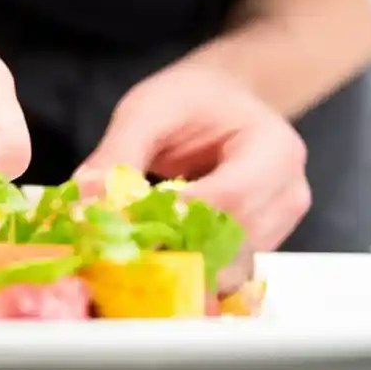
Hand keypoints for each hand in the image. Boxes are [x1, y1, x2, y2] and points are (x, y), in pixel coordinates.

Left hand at [75, 63, 310, 250]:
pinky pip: (223, 271)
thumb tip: (82, 200)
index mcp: (275, 149)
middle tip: (114, 249)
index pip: (227, 199)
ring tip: (129, 251)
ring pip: (226, 268)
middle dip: (170, 249)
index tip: (121, 227)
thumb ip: (118, 154)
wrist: (226, 101)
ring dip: (176, 264)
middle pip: (230, 242)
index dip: (174, 219)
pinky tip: (152, 254)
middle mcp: (288, 194)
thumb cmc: (194, 98)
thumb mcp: (149, 110)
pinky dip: (185, 267)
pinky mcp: (261, 247)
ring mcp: (280, 226)